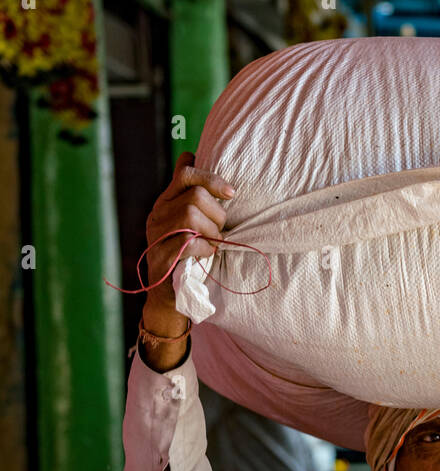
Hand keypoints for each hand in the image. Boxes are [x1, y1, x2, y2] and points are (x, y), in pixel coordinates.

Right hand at [140, 152, 233, 368]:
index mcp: (166, 202)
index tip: (231, 193)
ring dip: (211, 231)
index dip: (210, 178)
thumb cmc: (186, 257)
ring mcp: (157, 235)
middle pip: (194, 196)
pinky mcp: (161, 256)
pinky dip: (204, 248)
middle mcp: (158, 214)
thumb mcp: (187, 223)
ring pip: (190, 215)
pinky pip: (187, 242)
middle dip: (216, 214)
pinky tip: (207, 254)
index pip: (185, 174)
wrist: (168, 297)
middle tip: (220, 231)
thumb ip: (190, 195)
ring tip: (214, 243)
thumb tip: (191, 154)